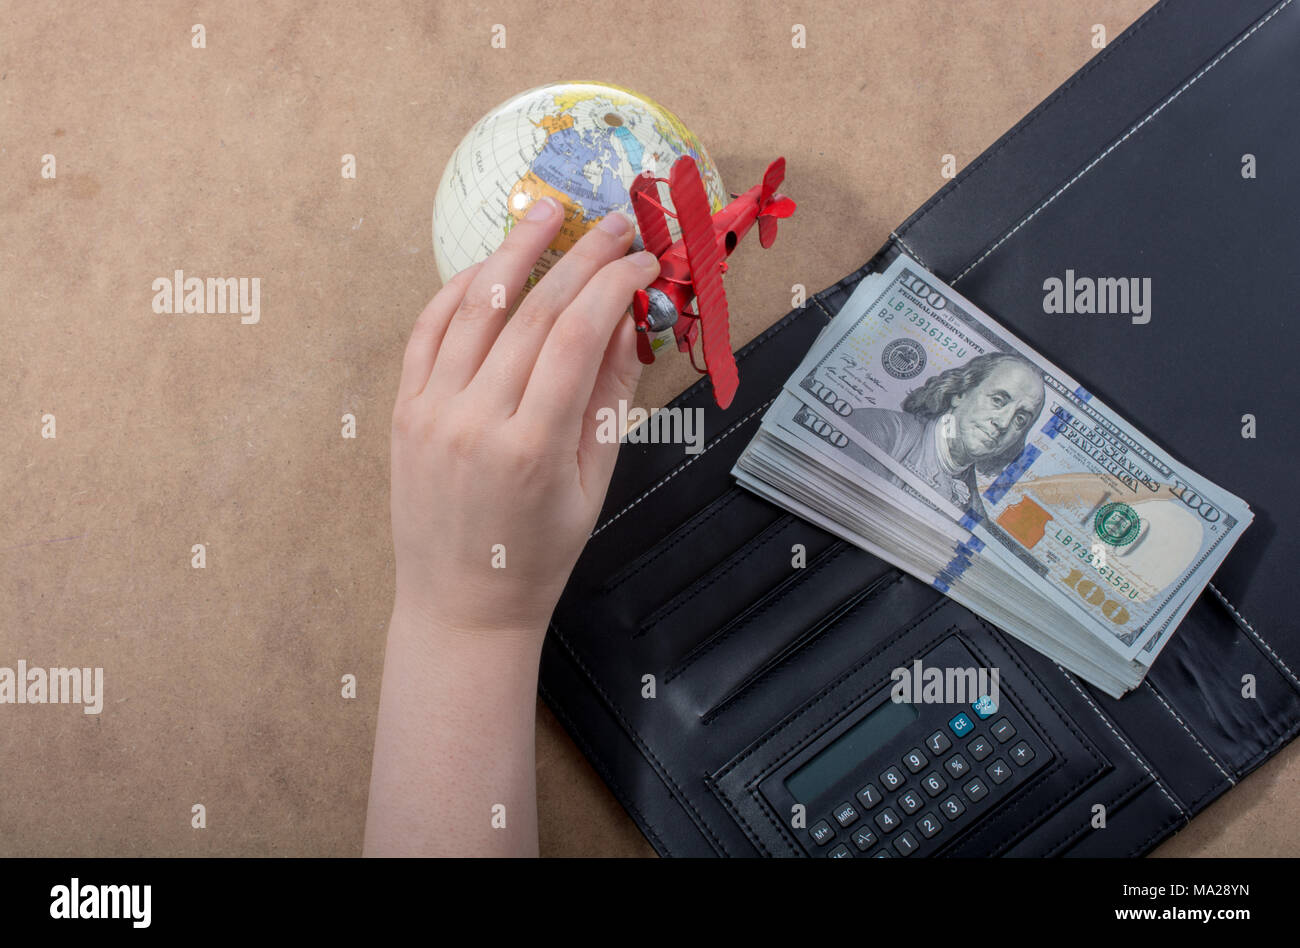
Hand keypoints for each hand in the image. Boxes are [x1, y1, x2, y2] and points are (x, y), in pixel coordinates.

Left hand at [390, 196, 659, 638]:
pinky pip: (427, 333)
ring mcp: (430, 412)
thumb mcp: (592, 484)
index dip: (616, 285)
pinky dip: (458, 292)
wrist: (461, 605)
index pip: (579, 335)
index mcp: (532, 446)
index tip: (645, 260)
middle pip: (534, 311)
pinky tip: (489, 266)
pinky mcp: (403, 412)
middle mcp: (475, 420)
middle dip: (581, 257)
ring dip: (514, 252)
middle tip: (614, 222)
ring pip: (475, 308)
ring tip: (547, 211)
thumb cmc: (539, 554)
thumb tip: (630, 322)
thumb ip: (610, 401)